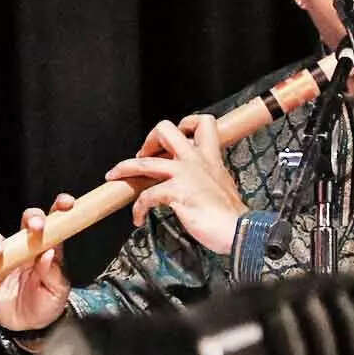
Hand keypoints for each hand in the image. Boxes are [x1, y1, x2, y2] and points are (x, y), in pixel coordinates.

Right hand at [0, 193, 76, 332]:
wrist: (28, 326)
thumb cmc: (47, 304)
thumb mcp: (57, 292)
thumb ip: (53, 273)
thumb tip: (49, 252)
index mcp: (46, 249)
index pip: (54, 224)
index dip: (59, 208)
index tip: (66, 203)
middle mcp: (25, 249)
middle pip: (25, 223)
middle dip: (30, 218)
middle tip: (35, 226)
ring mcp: (4, 259)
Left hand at [107, 115, 246, 253]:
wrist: (239, 230)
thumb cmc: (231, 215)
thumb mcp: (222, 184)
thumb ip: (206, 175)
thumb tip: (191, 179)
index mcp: (210, 157)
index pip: (202, 123)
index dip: (185, 124)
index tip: (172, 140)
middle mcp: (196, 160)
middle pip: (165, 129)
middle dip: (148, 139)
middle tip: (144, 154)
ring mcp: (184, 174)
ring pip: (144, 161)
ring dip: (124, 168)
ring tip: (114, 176)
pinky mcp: (176, 192)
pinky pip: (146, 196)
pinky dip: (137, 208)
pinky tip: (138, 218)